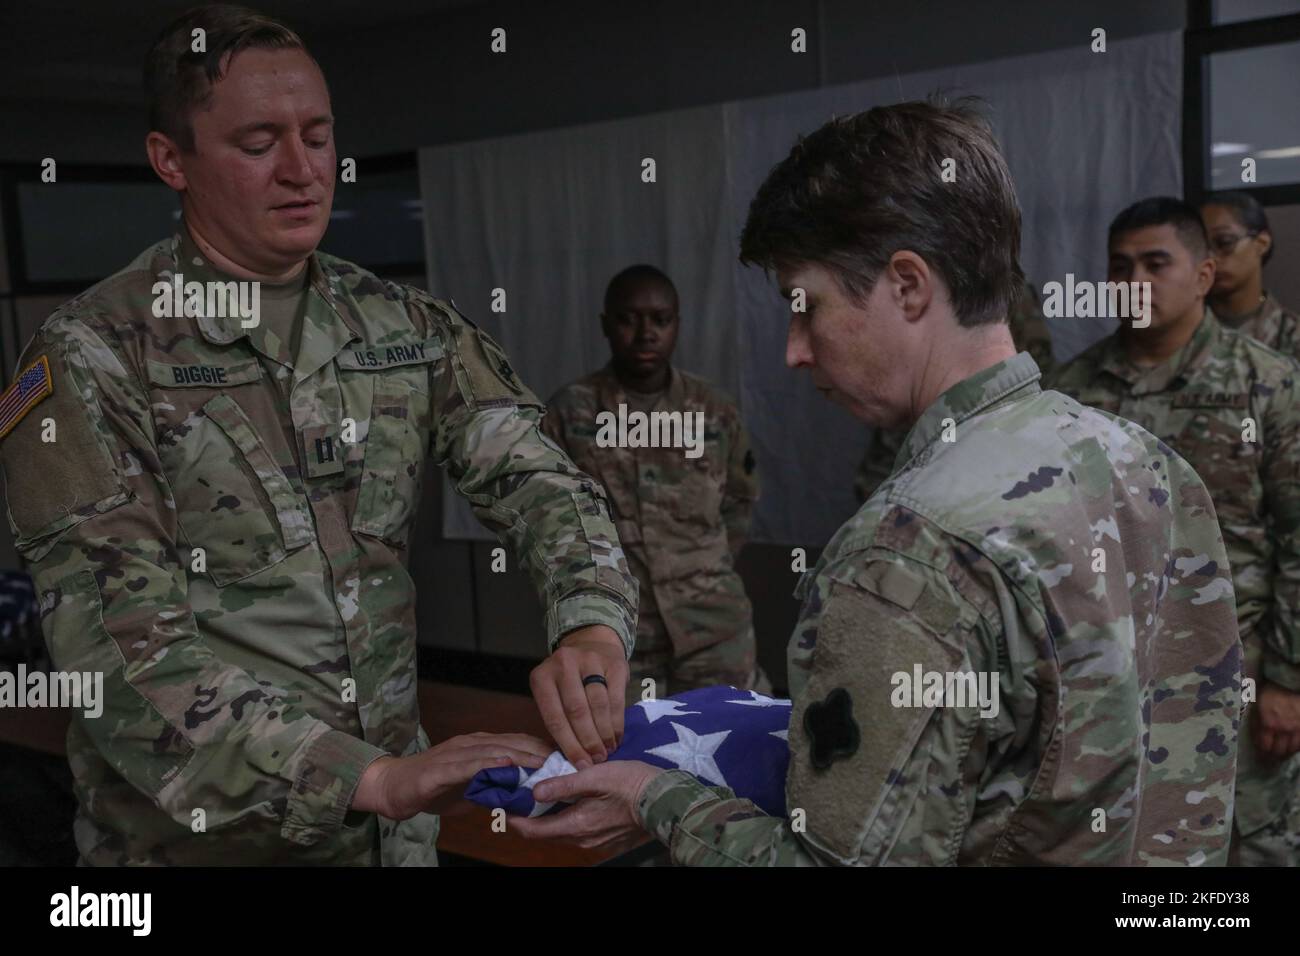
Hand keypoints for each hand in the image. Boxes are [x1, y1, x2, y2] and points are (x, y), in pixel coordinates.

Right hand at [352, 732, 553, 820]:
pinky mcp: (439, 769)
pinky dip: (488, 763)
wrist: (392, 787)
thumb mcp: (469, 789)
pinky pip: (467, 765)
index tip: (564, 757)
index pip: (516, 743)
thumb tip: (521, 794)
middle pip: (510, 742)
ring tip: (544, 761)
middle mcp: (469, 744)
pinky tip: (505, 765)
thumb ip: (493, 787)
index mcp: (478, 746)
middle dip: (538, 750)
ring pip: (493, 750)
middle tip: (563, 759)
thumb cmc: (432, 787)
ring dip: (520, 755)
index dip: (540, 748)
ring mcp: (454, 754)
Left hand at [510, 760, 661, 851]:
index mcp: (575, 825)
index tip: (502, 803)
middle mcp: (580, 839)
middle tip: (516, 792)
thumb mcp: (596, 777)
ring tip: (537, 792)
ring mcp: (592, 840)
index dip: (512, 819)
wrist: (666, 800)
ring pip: (558, 830)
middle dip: (526, 815)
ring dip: (545, 815)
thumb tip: (534, 791)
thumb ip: (563, 785)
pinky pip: (574, 828)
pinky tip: (564, 797)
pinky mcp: (602, 835)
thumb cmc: (632, 784)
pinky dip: (562, 815)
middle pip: (543, 832)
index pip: (532, 831)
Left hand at [530, 624, 628, 767]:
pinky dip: (617, 722)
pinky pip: (616, 698)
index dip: (568, 744)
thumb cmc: (568, 682)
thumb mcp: (553, 694)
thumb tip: (569, 759)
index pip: (554, 717)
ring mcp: (590, 660)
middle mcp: (563, 664)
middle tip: (596, 761)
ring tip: (607, 751)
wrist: (592, 645)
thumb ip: (558, 720)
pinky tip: (616, 737)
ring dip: (603, 733)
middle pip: (576, 711)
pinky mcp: (613, 663)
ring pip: (598, 705)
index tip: (579, 765)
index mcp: (542, 677)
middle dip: (587, 741)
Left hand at [1254, 681, 1299, 758]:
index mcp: (1268, 723)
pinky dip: (1297, 745)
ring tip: (1284, 750)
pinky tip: (1294, 745)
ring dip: (1287, 750)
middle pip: (1279, 749)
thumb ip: (1257, 719)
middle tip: (1273, 752)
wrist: (1289, 683)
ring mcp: (1296, 729)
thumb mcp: (1258, 704)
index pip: (1264, 744)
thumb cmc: (1271, 691)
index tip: (1262, 749)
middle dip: (1275, 752)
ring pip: (1292, 748)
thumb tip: (1256, 732)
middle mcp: (1282, 729)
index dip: (1263, 748)